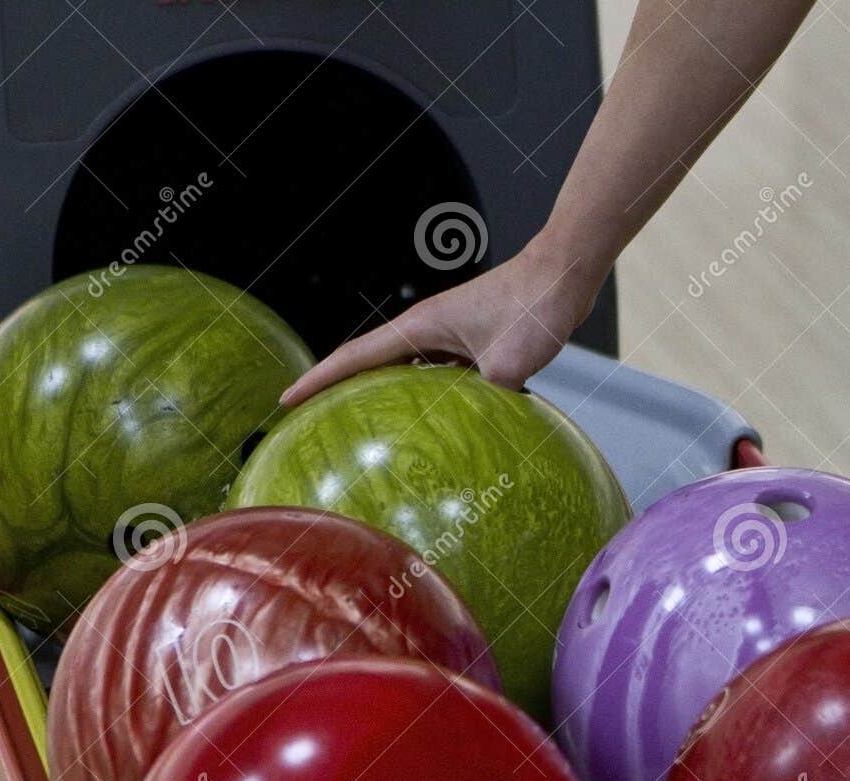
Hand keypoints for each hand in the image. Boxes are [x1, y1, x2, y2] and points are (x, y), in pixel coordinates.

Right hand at [281, 234, 603, 404]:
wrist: (563, 274)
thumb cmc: (534, 309)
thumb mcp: (508, 366)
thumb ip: (486, 402)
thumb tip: (478, 437)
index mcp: (421, 328)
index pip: (355, 357)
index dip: (318, 380)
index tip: (286, 400)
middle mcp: (428, 330)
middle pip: (370, 364)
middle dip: (338, 390)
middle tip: (311, 423)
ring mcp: (449, 335)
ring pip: (404, 371)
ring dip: (382, 396)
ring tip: (361, 429)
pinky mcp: (472, 342)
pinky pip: (437, 375)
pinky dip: (425, 397)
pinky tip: (430, 424)